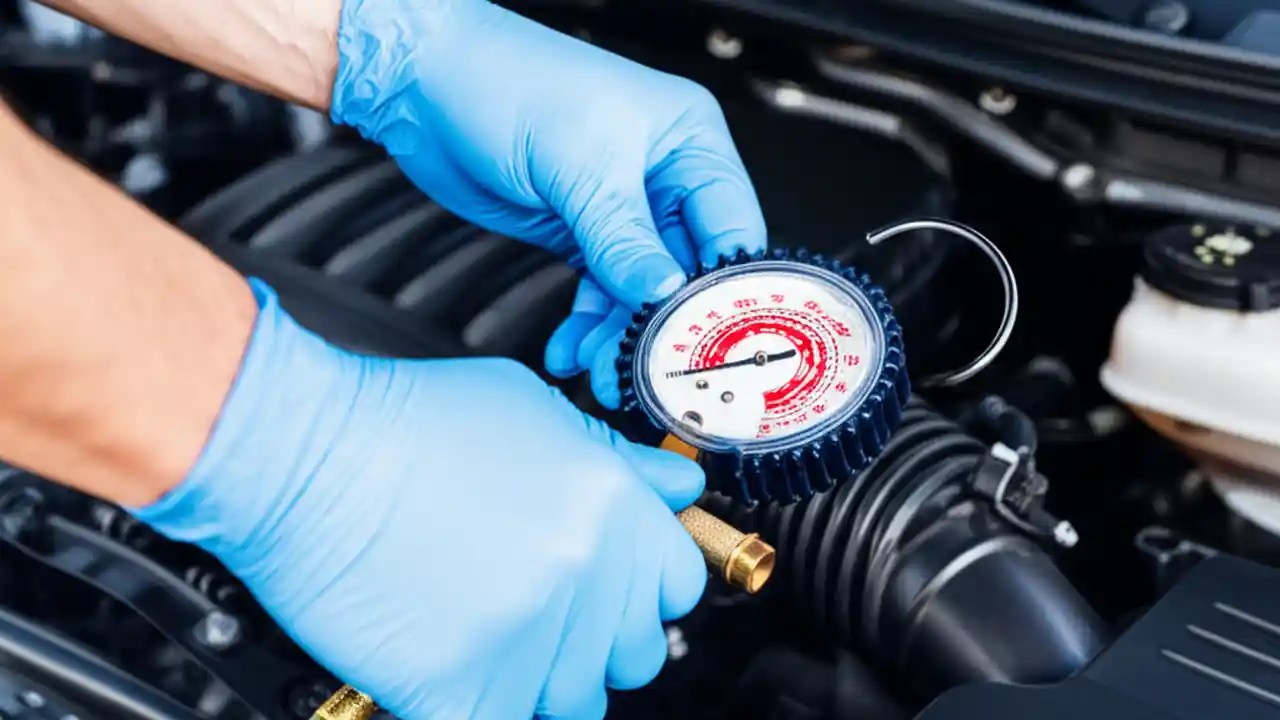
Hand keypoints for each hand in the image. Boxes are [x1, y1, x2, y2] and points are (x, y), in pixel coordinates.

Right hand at [131, 281, 707, 719]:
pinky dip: (484, 704)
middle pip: (634, 652)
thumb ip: (616, 460)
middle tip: (544, 610)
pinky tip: (456, 672)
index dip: (642, 586)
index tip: (613, 585)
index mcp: (613, 509)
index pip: (678, 583)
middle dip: (596, 638)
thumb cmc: (405, 423)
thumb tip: (676, 489)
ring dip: (541, 679)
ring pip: (574, 702)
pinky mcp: (464, 690)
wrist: (304, 455)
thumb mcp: (532, 409)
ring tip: (490, 634)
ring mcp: (530, 640)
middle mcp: (586, 576)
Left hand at [329, 0, 767, 406]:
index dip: (725, 289)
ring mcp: (623, 208)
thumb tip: (663, 292)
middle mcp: (665, 176)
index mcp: (690, 140)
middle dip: (664, 324)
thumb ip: (623, 239)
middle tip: (648, 371)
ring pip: (640, 290)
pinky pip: (600, 291)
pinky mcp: (582, 233)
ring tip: (599, 370)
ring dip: (619, 336)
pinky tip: (572, 349)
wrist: (425, 84)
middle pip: (687, 269)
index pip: (731, 227)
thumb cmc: (507, 81)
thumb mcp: (579, 165)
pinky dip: (587, 326)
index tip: (712, 343)